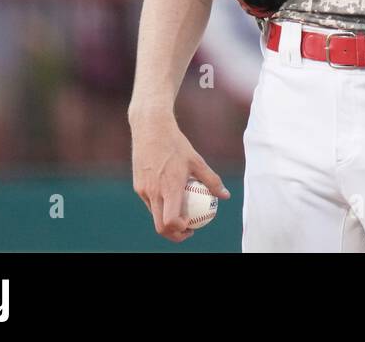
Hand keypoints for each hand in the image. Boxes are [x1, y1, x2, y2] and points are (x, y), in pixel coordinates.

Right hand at [130, 109, 229, 242]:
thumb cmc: (177, 144)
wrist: (150, 129)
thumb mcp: (197, 161)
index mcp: (169, 189)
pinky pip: (150, 202)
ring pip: (154, 214)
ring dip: (167, 219)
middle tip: (188, 230)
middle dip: (174, 234)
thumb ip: (212, 180)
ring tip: (182, 214)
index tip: (192, 227)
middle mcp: (153, 192)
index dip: (181, 230)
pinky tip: (172, 197)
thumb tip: (225, 196)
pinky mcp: (138, 186)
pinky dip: (160, 206)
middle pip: (160, 226)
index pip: (171, 221)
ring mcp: (143, 190)